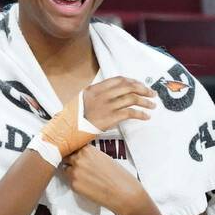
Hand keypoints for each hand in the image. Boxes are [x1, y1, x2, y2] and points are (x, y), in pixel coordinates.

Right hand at [36, 78, 154, 160]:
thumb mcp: (78, 103)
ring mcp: (105, 106)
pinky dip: (140, 114)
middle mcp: (100, 95)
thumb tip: (105, 98)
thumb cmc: (68, 122)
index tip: (140, 85)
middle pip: (128, 87)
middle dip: (142, 89)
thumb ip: (92, 98)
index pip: (118, 80)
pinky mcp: (109, 119)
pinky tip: (146, 116)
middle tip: (151, 93)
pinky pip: (130, 113)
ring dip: (145, 101)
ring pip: (131, 99)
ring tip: (152, 105)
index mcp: (93, 89)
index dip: (132, 81)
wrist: (62, 133)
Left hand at [63, 145, 148, 214]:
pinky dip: (74, 182)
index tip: (74, 152)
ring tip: (82, 177)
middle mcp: (79, 159)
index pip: (72, 145)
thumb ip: (91, 156)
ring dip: (70, 171)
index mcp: (87, 150)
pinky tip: (85, 185)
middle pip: (66, 156)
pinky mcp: (73, 185)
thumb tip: (83, 157)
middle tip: (77, 165)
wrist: (123, 193)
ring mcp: (74, 172)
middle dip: (70, 160)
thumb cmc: (119, 176)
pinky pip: (69, 181)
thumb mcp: (105, 158)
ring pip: (65, 169)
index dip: (73, 150)